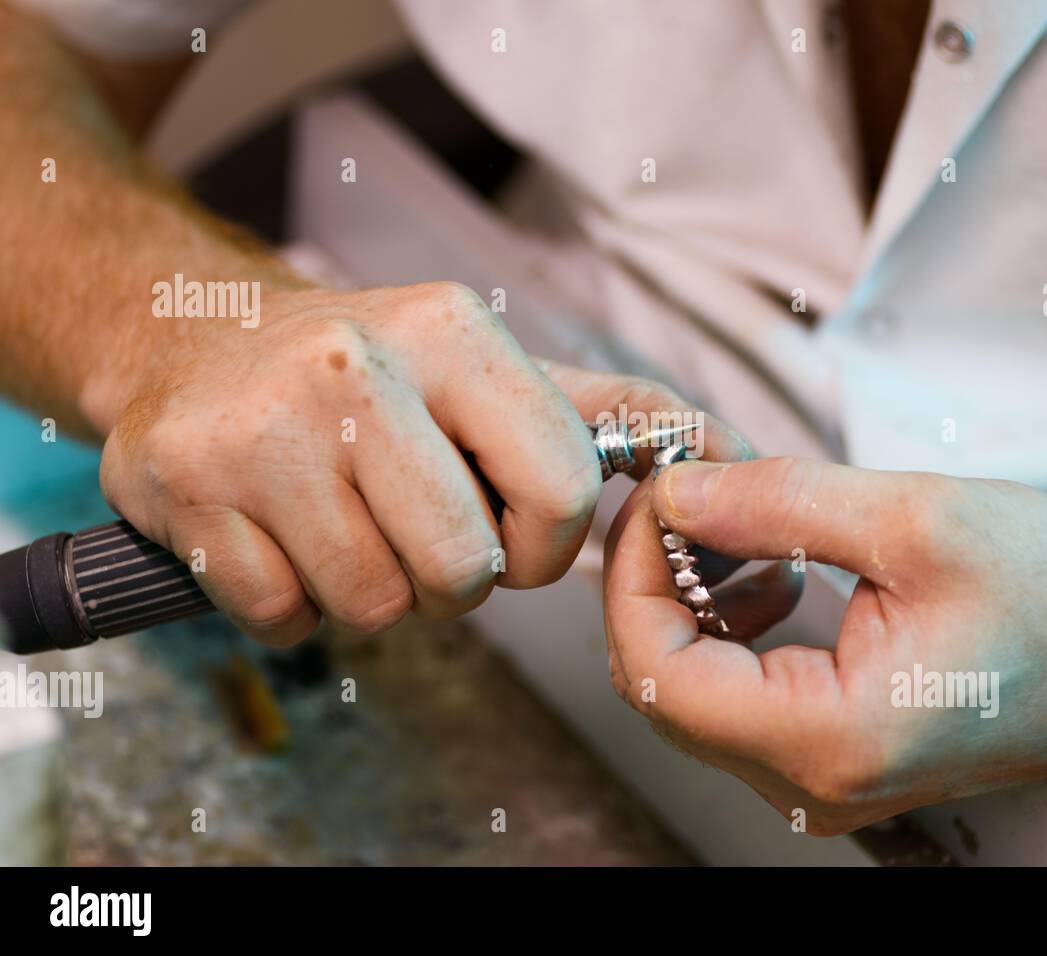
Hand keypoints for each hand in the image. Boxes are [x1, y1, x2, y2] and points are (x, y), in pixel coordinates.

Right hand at [99, 282, 748, 645]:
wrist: (194, 340)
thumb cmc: (369, 374)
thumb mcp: (489, 370)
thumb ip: (611, 420)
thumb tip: (731, 454)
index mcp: (454, 333)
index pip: (562, 491)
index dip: (545, 545)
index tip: (510, 533)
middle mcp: (356, 365)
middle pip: (464, 570)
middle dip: (452, 579)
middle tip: (412, 527)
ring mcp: (262, 425)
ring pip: (376, 604)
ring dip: (374, 591)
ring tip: (344, 520)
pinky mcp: (185, 485)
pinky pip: (286, 618)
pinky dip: (294, 602)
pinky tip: (279, 532)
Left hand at [604, 457, 1046, 833]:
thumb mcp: (913, 519)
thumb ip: (775, 502)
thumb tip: (674, 491)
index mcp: (829, 740)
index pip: (655, 673)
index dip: (631, 574)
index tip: (658, 495)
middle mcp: (812, 785)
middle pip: (661, 689)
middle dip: (652, 583)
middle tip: (686, 497)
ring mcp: (822, 782)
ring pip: (691, 695)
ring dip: (688, 604)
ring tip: (742, 533)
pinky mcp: (834, 759)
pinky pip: (736, 701)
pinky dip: (727, 631)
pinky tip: (779, 576)